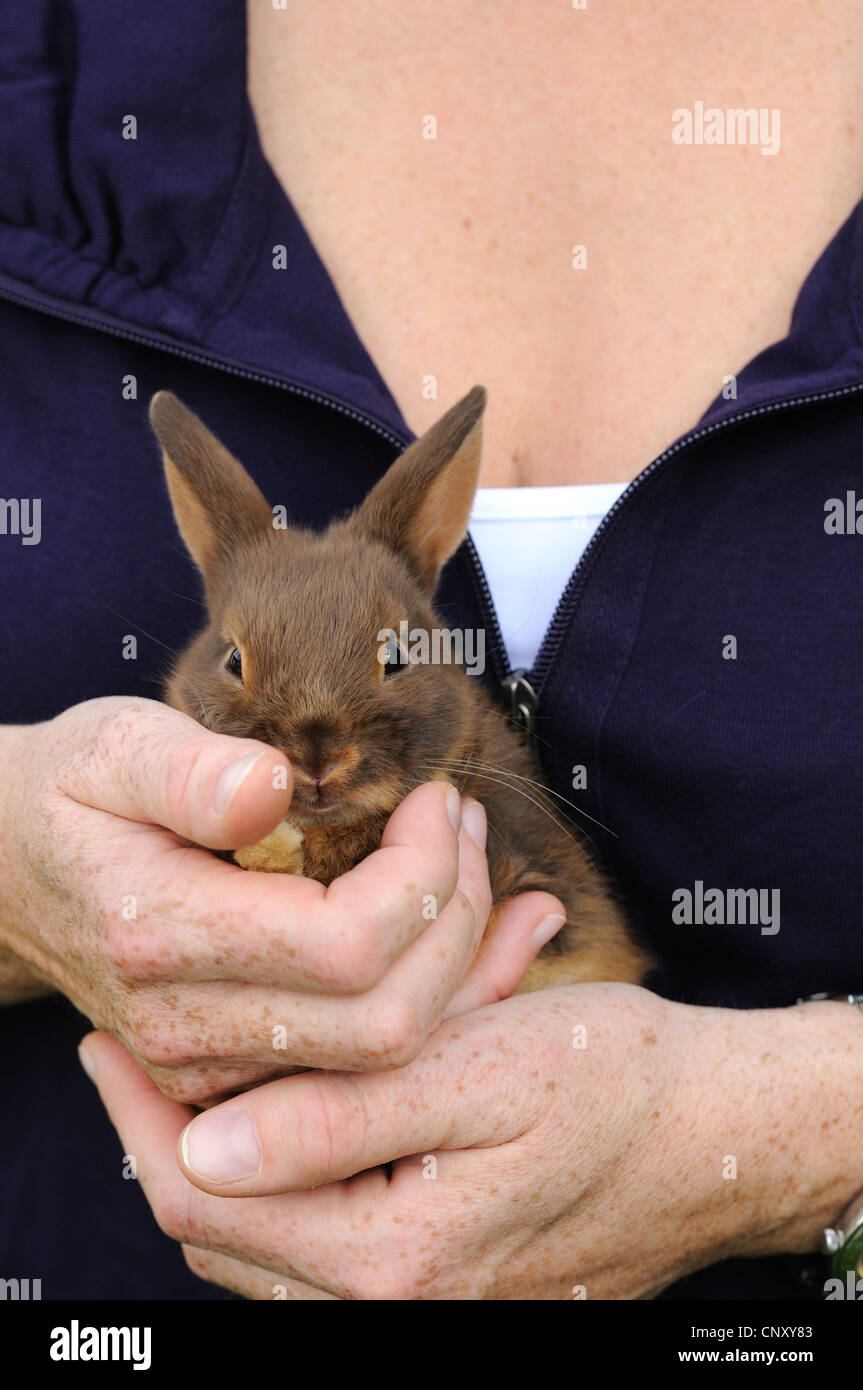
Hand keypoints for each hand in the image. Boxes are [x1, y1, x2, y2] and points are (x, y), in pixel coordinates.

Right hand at [0, 697, 562, 1102]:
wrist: (8, 871)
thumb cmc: (70, 792)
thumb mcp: (113, 746)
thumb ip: (189, 772)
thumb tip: (273, 786)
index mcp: (158, 933)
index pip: (345, 945)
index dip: (421, 875)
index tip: (432, 799)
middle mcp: (185, 1025)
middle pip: (387, 1021)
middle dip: (456, 920)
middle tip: (460, 825)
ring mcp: (209, 1065)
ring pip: (390, 1056)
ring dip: (453, 958)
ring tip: (461, 857)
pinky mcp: (233, 1074)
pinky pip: (364, 1065)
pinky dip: (432, 999)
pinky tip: (456, 924)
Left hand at [78, 987, 862, 1298]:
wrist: (714, 1136)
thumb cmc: (612, 1086)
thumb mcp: (479, 1073)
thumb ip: (341, 1119)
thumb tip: (206, 1143)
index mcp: (394, 1261)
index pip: (206, 1201)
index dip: (142, 1119)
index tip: (111, 1043)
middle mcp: (394, 1305)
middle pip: (218, 1231)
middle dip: (167, 1136)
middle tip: (145, 1050)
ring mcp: (415, 1304)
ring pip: (259, 1243)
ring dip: (221, 1155)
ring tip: (206, 1070)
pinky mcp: (433, 1285)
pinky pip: (316, 1244)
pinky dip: (285, 1175)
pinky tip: (294, 1107)